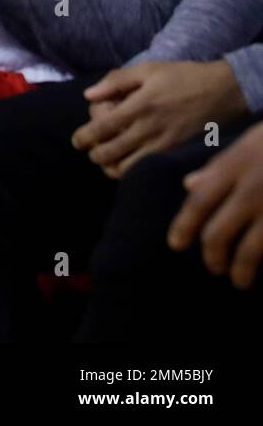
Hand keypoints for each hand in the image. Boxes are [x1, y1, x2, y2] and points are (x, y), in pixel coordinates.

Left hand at [74, 60, 248, 177]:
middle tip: (92, 149)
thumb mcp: (147, 70)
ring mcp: (163, 144)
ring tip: (108, 158)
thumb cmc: (182, 76)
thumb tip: (88, 95)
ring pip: (127, 169)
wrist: (223, 91)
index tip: (76, 141)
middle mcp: (149, 129)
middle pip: (110, 154)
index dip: (83, 138)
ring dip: (111, 166)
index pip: (101, 129)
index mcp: (139, 106)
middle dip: (95, 155)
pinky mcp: (175, 153)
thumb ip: (116, 81)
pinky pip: (147, 170)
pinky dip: (132, 171)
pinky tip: (128, 161)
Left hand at [168, 121, 262, 289]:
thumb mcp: (245, 145)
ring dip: (240, 270)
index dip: (183, 227)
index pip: (198, 203)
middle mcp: (251, 190)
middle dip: (212, 256)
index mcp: (232, 168)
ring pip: (249, 251)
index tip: (175, 244)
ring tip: (239, 280)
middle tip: (213, 267)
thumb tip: (188, 184)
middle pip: (217, 233)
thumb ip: (217, 168)